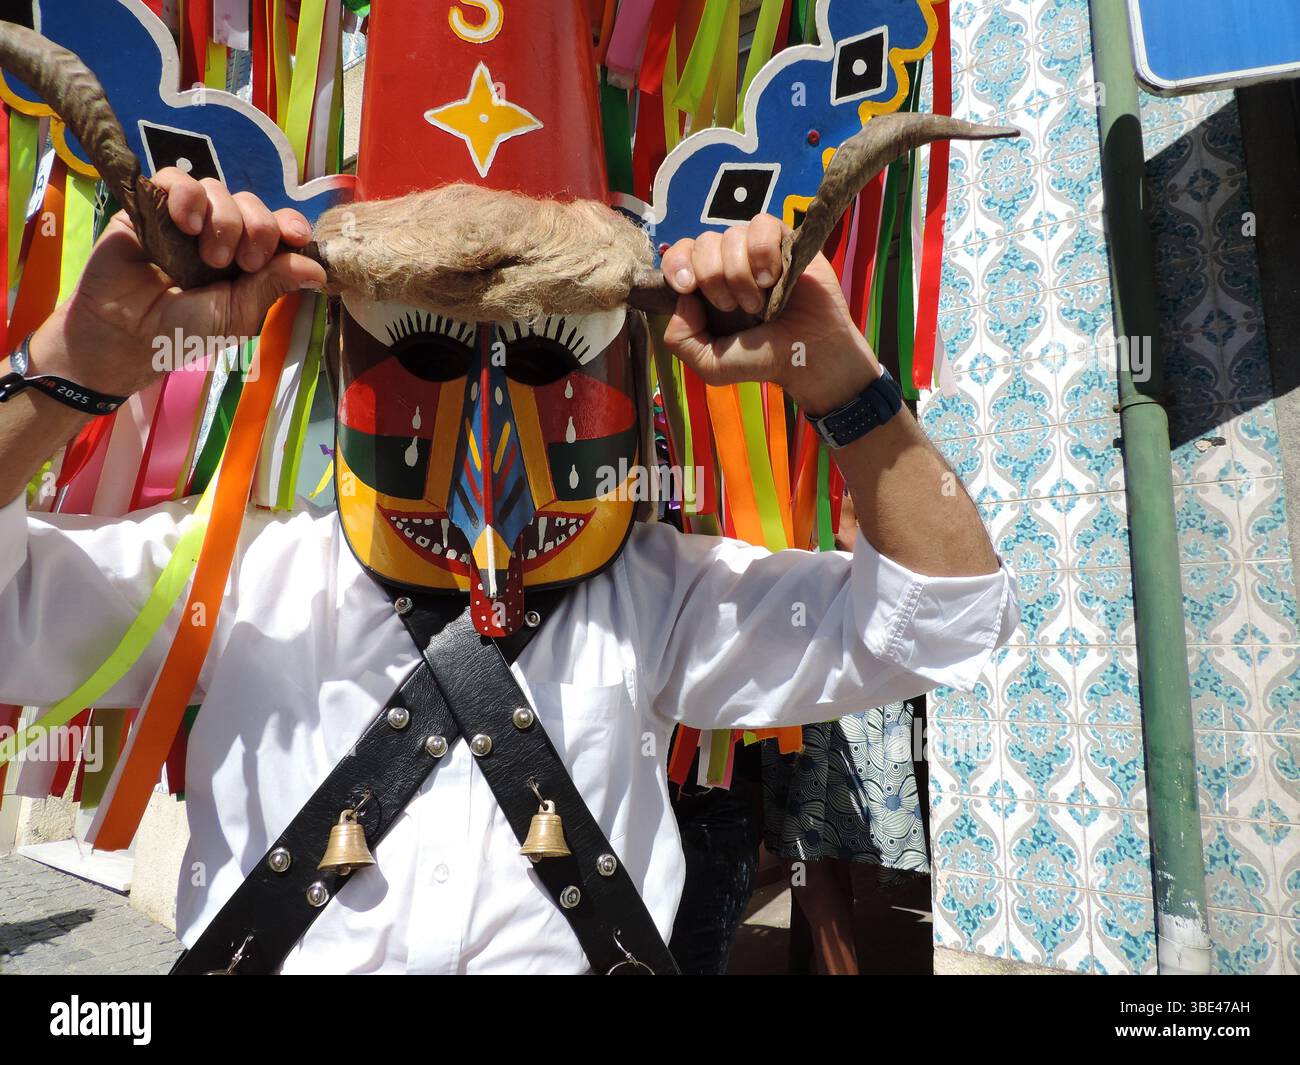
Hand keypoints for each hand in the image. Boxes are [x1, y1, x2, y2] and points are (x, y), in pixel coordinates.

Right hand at [28, 168, 325, 395]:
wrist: (125, 334)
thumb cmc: (184, 332)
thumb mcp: (238, 315)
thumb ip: (273, 285)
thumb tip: (320, 268)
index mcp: (247, 258)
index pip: (277, 226)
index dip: (291, 225)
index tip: (296, 237)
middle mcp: (220, 232)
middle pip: (252, 204)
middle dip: (258, 229)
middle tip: (243, 263)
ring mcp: (185, 217)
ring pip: (218, 188)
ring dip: (224, 219)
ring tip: (210, 257)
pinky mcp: (150, 205)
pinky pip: (175, 178)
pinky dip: (187, 195)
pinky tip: (187, 223)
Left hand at [660, 214, 878, 414]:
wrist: (809, 355)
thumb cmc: (762, 359)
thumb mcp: (711, 365)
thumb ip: (681, 340)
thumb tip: (684, 297)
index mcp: (705, 287)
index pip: (678, 255)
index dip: (677, 265)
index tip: (688, 287)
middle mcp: (727, 262)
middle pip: (702, 243)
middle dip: (714, 278)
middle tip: (736, 307)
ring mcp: (754, 249)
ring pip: (731, 235)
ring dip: (742, 273)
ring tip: (761, 300)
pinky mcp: (783, 239)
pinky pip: (761, 224)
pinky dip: (763, 252)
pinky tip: (776, 277)